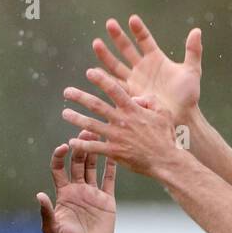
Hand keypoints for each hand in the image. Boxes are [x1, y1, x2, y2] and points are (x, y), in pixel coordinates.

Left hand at [37, 138, 115, 232]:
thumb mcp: (52, 229)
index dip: (60, 156)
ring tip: (99, 134)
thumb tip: (39, 195)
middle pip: (78, 162)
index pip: (59, 169)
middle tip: (85, 129)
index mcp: (63, 193)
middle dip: (80, 146)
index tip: (63, 147)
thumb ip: (46, 212)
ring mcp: (93, 194)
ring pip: (94, 167)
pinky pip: (110, 180)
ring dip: (96, 151)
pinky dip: (113, 167)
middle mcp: (78, 190)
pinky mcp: (107, 201)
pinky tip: (116, 153)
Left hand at [62, 69, 186, 179]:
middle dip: (80, 97)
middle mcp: (122, 120)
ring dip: (76, 118)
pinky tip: (71, 142)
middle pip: (96, 105)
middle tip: (66, 91)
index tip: (89, 72)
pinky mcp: (114, 152)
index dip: (101, 79)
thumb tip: (135, 97)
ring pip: (91, 125)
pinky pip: (94, 147)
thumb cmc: (166, 136)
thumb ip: (150, 99)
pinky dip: (82, 144)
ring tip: (65, 113)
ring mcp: (116, 136)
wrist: (165, 160)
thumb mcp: (164, 112)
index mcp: (133, 109)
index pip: (114, 89)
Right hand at [91, 15, 202, 122]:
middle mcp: (143, 67)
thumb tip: (197, 30)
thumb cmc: (188, 95)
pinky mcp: (131, 93)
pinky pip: (115, 84)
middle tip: (109, 23)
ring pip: (117, 64)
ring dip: (106, 54)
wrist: (181, 117)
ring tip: (96, 43)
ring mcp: (135, 80)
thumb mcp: (192, 71)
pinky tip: (94, 71)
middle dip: (118, 36)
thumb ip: (193, 51)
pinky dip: (105, 78)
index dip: (138, 30)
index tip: (132, 19)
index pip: (145, 40)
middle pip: (127, 48)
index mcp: (156, 59)